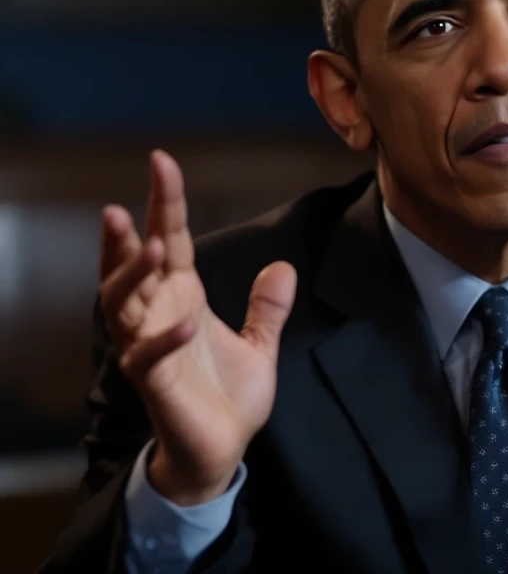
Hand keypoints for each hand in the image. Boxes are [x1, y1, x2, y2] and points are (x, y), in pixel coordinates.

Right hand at [99, 150, 296, 504]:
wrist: (222, 450)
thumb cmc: (229, 397)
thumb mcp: (260, 345)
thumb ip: (267, 307)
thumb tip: (283, 266)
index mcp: (183, 298)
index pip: (173, 240)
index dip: (165, 202)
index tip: (161, 161)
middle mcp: (159, 316)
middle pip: (131, 268)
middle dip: (124, 237)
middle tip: (120, 206)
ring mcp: (150, 348)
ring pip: (123, 304)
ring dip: (133, 275)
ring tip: (152, 245)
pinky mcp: (155, 383)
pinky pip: (149, 357)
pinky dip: (164, 339)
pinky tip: (184, 322)